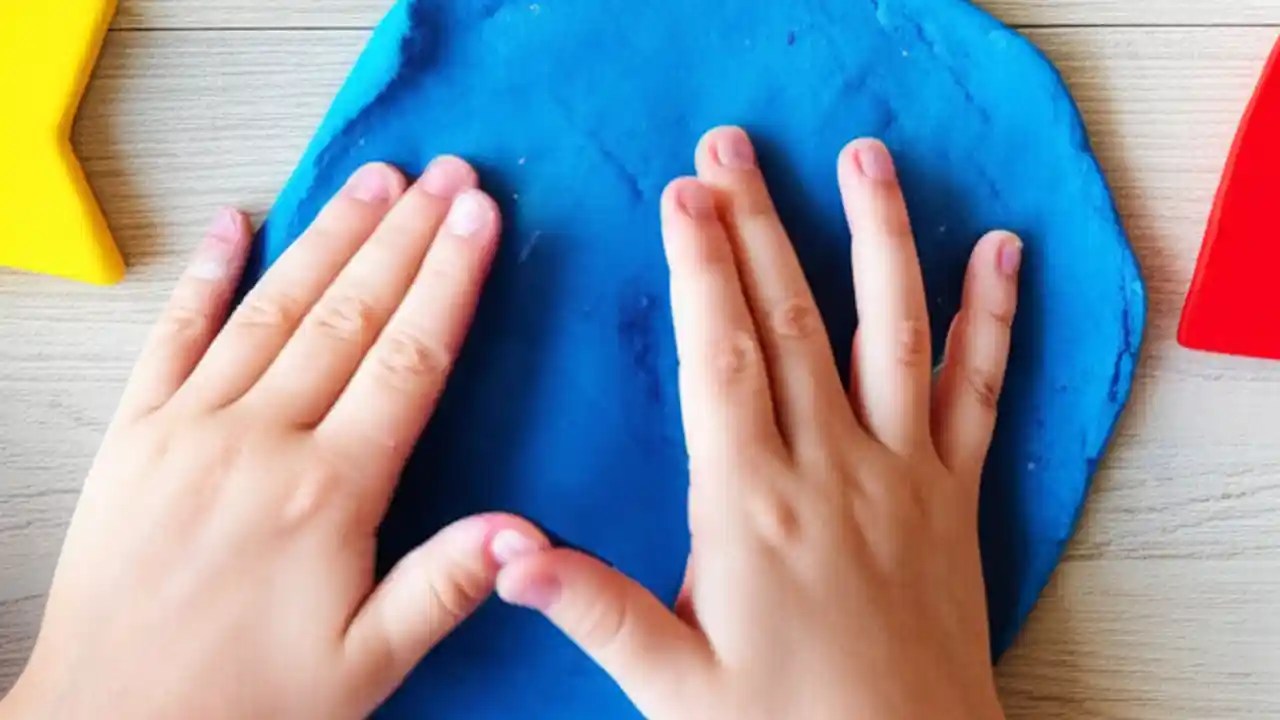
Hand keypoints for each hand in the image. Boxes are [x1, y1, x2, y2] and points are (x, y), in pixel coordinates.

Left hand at [0, 159, 548, 719]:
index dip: (450, 280)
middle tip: (447, 174)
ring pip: (274, 309)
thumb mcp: (365, 666)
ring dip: (329, 236)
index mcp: (326, 493)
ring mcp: (188, 428)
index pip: (408, 360)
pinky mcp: (134, 435)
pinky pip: (171, 335)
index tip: (481, 220)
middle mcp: (258, 442)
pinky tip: (233, 223)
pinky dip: (203, 274)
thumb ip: (441, 587)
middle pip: (351, 314)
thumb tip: (523, 532)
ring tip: (374, 181)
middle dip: (407, 235)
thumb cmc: (244, 704)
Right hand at [495, 128, 1019, 718]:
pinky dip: (992, 318)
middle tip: (733, 150)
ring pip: (893, 332)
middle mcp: (832, 470)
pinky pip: (982, 393)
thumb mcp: (674, 686)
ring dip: (878, 238)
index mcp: (751, 506)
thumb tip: (508, 554)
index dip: (701, 268)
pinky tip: (998, 256)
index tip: (684, 197)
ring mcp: (903, 476)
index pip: (720, 358)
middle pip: (792, 322)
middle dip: (759, 226)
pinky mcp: (954, 497)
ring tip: (864, 160)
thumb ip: (597, 611)